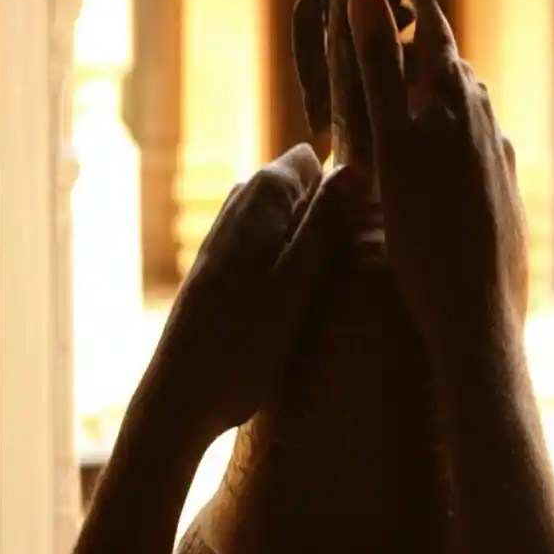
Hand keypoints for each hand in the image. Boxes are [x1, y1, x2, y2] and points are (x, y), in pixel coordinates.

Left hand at [159, 144, 361, 438]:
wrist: (185, 394)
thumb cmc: (243, 340)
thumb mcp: (297, 277)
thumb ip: (325, 220)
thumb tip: (357, 166)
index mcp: (260, 196)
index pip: (313, 160)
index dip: (341, 183)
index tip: (367, 222)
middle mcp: (240, 207)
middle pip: (301, 189)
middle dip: (330, 214)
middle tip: (358, 259)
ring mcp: (231, 239)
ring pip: (289, 221)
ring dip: (314, 244)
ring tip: (337, 282)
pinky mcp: (227, 271)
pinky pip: (273, 249)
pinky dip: (293, 264)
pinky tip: (307, 298)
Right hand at [348, 0, 526, 346]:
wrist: (477, 315)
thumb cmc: (426, 232)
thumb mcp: (389, 144)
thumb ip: (379, 66)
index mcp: (459, 105)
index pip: (437, 36)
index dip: (417, 6)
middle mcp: (489, 127)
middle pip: (456, 76)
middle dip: (427, 56)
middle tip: (398, 42)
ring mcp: (502, 165)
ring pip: (471, 117)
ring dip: (442, 102)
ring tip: (413, 104)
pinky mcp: (506, 200)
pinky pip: (479, 155)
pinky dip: (454, 144)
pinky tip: (441, 169)